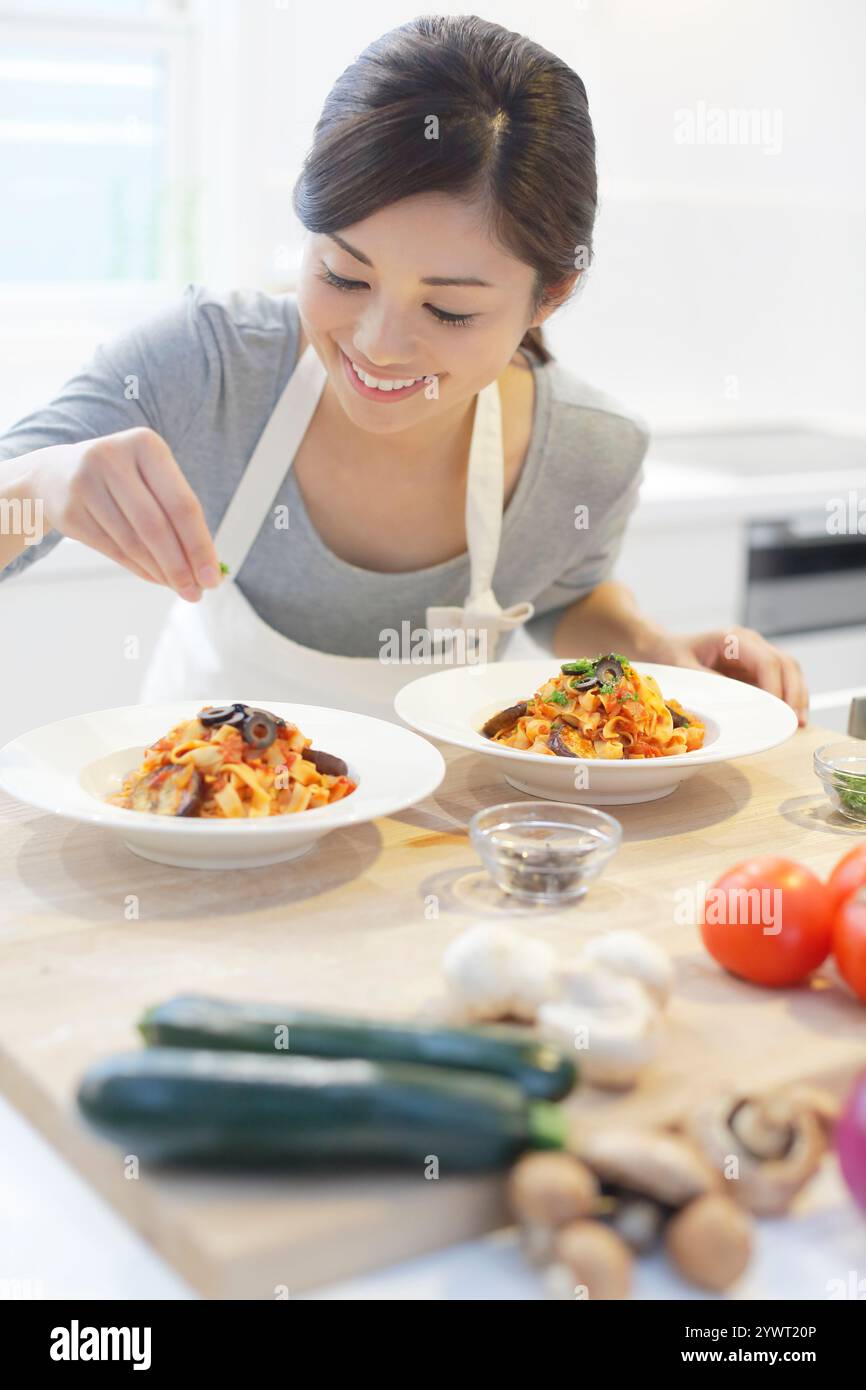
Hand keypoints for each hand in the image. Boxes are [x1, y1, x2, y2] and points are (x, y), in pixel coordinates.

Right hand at [29, 427, 221, 600]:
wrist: (56, 473)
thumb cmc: (121, 480)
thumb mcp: (151, 479)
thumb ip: (179, 515)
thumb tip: (206, 567)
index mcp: (145, 445)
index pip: (181, 504)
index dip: (200, 545)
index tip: (213, 577)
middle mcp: (112, 458)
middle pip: (155, 526)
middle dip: (180, 566)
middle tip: (197, 592)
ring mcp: (85, 483)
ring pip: (133, 542)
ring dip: (161, 572)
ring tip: (180, 587)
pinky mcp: (69, 512)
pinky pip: (112, 550)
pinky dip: (139, 569)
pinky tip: (155, 577)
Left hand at [644, 625, 809, 727]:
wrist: (664, 648)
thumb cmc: (671, 656)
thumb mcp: (685, 670)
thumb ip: (711, 683)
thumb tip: (738, 703)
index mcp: (733, 639)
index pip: (767, 661)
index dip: (777, 687)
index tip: (777, 711)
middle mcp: (751, 644)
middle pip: (786, 664)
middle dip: (795, 693)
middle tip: (795, 722)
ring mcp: (756, 656)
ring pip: (789, 672)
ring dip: (797, 697)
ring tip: (797, 724)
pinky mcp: (756, 670)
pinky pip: (780, 682)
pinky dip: (787, 699)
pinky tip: (787, 718)